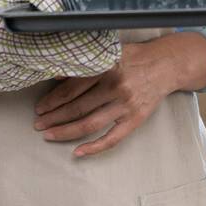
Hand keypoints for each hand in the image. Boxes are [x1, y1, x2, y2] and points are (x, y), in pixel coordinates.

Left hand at [32, 39, 183, 157]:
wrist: (167, 65)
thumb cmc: (135, 57)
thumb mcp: (109, 53)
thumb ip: (85, 63)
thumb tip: (56, 75)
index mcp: (105, 68)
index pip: (72, 88)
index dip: (52, 100)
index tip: (40, 108)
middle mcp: (115, 87)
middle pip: (77, 107)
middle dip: (53, 117)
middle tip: (38, 124)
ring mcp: (126, 105)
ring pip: (89, 124)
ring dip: (66, 131)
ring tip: (49, 135)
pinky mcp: (135, 119)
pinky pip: (112, 138)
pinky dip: (94, 147)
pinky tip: (77, 152)